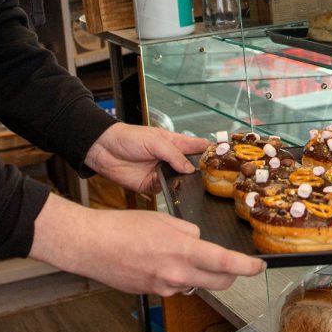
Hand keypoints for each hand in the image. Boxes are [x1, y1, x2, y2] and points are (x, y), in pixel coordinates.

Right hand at [30, 195, 264, 295]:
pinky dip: (176, 276)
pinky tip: (158, 262)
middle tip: (233, 265)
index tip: (259, 266)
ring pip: (195, 284)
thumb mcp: (163, 219)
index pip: (226, 264)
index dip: (247, 267)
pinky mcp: (152, 294)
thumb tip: (198, 240)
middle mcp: (178, 275)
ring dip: (199, 273)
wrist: (92, 246)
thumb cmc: (123, 227)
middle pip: (219, 282)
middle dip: (230, 275)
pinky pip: (174, 286)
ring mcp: (165, 288)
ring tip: (178, 254)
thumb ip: (188, 231)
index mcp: (183, 251)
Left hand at [84, 122, 206, 193]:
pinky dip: (172, 192)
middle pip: (193, 168)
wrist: (103, 150)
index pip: (198, 147)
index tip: (228, 158)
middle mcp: (171, 159)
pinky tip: (178, 193)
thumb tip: (190, 170)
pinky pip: (167, 191)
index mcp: (175, 143)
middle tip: (218, 181)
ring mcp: (162, 173)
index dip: (212, 151)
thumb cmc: (129, 138)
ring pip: (182, 182)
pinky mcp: (152, 186)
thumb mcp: (154, 141)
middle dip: (203, 174)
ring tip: (200, 190)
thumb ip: (173, 154)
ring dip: (188, 185)